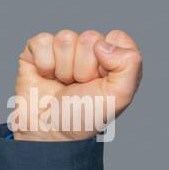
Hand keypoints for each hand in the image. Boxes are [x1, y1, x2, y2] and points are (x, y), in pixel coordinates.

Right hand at [10, 29, 141, 139]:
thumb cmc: (85, 117)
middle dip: (84, 68)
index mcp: (114, 60)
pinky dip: (44, 64)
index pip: (116, 38)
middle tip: (80, 87)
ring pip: (65, 38)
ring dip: (64, 68)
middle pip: (89, 38)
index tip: (102, 82)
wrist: (50, 132)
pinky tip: (47, 77)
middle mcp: (90, 52)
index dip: (109, 60)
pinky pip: (42, 41)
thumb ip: (130, 65)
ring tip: (64, 85)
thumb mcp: (120, 96)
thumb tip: (102, 44)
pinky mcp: (38, 50)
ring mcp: (64, 50)